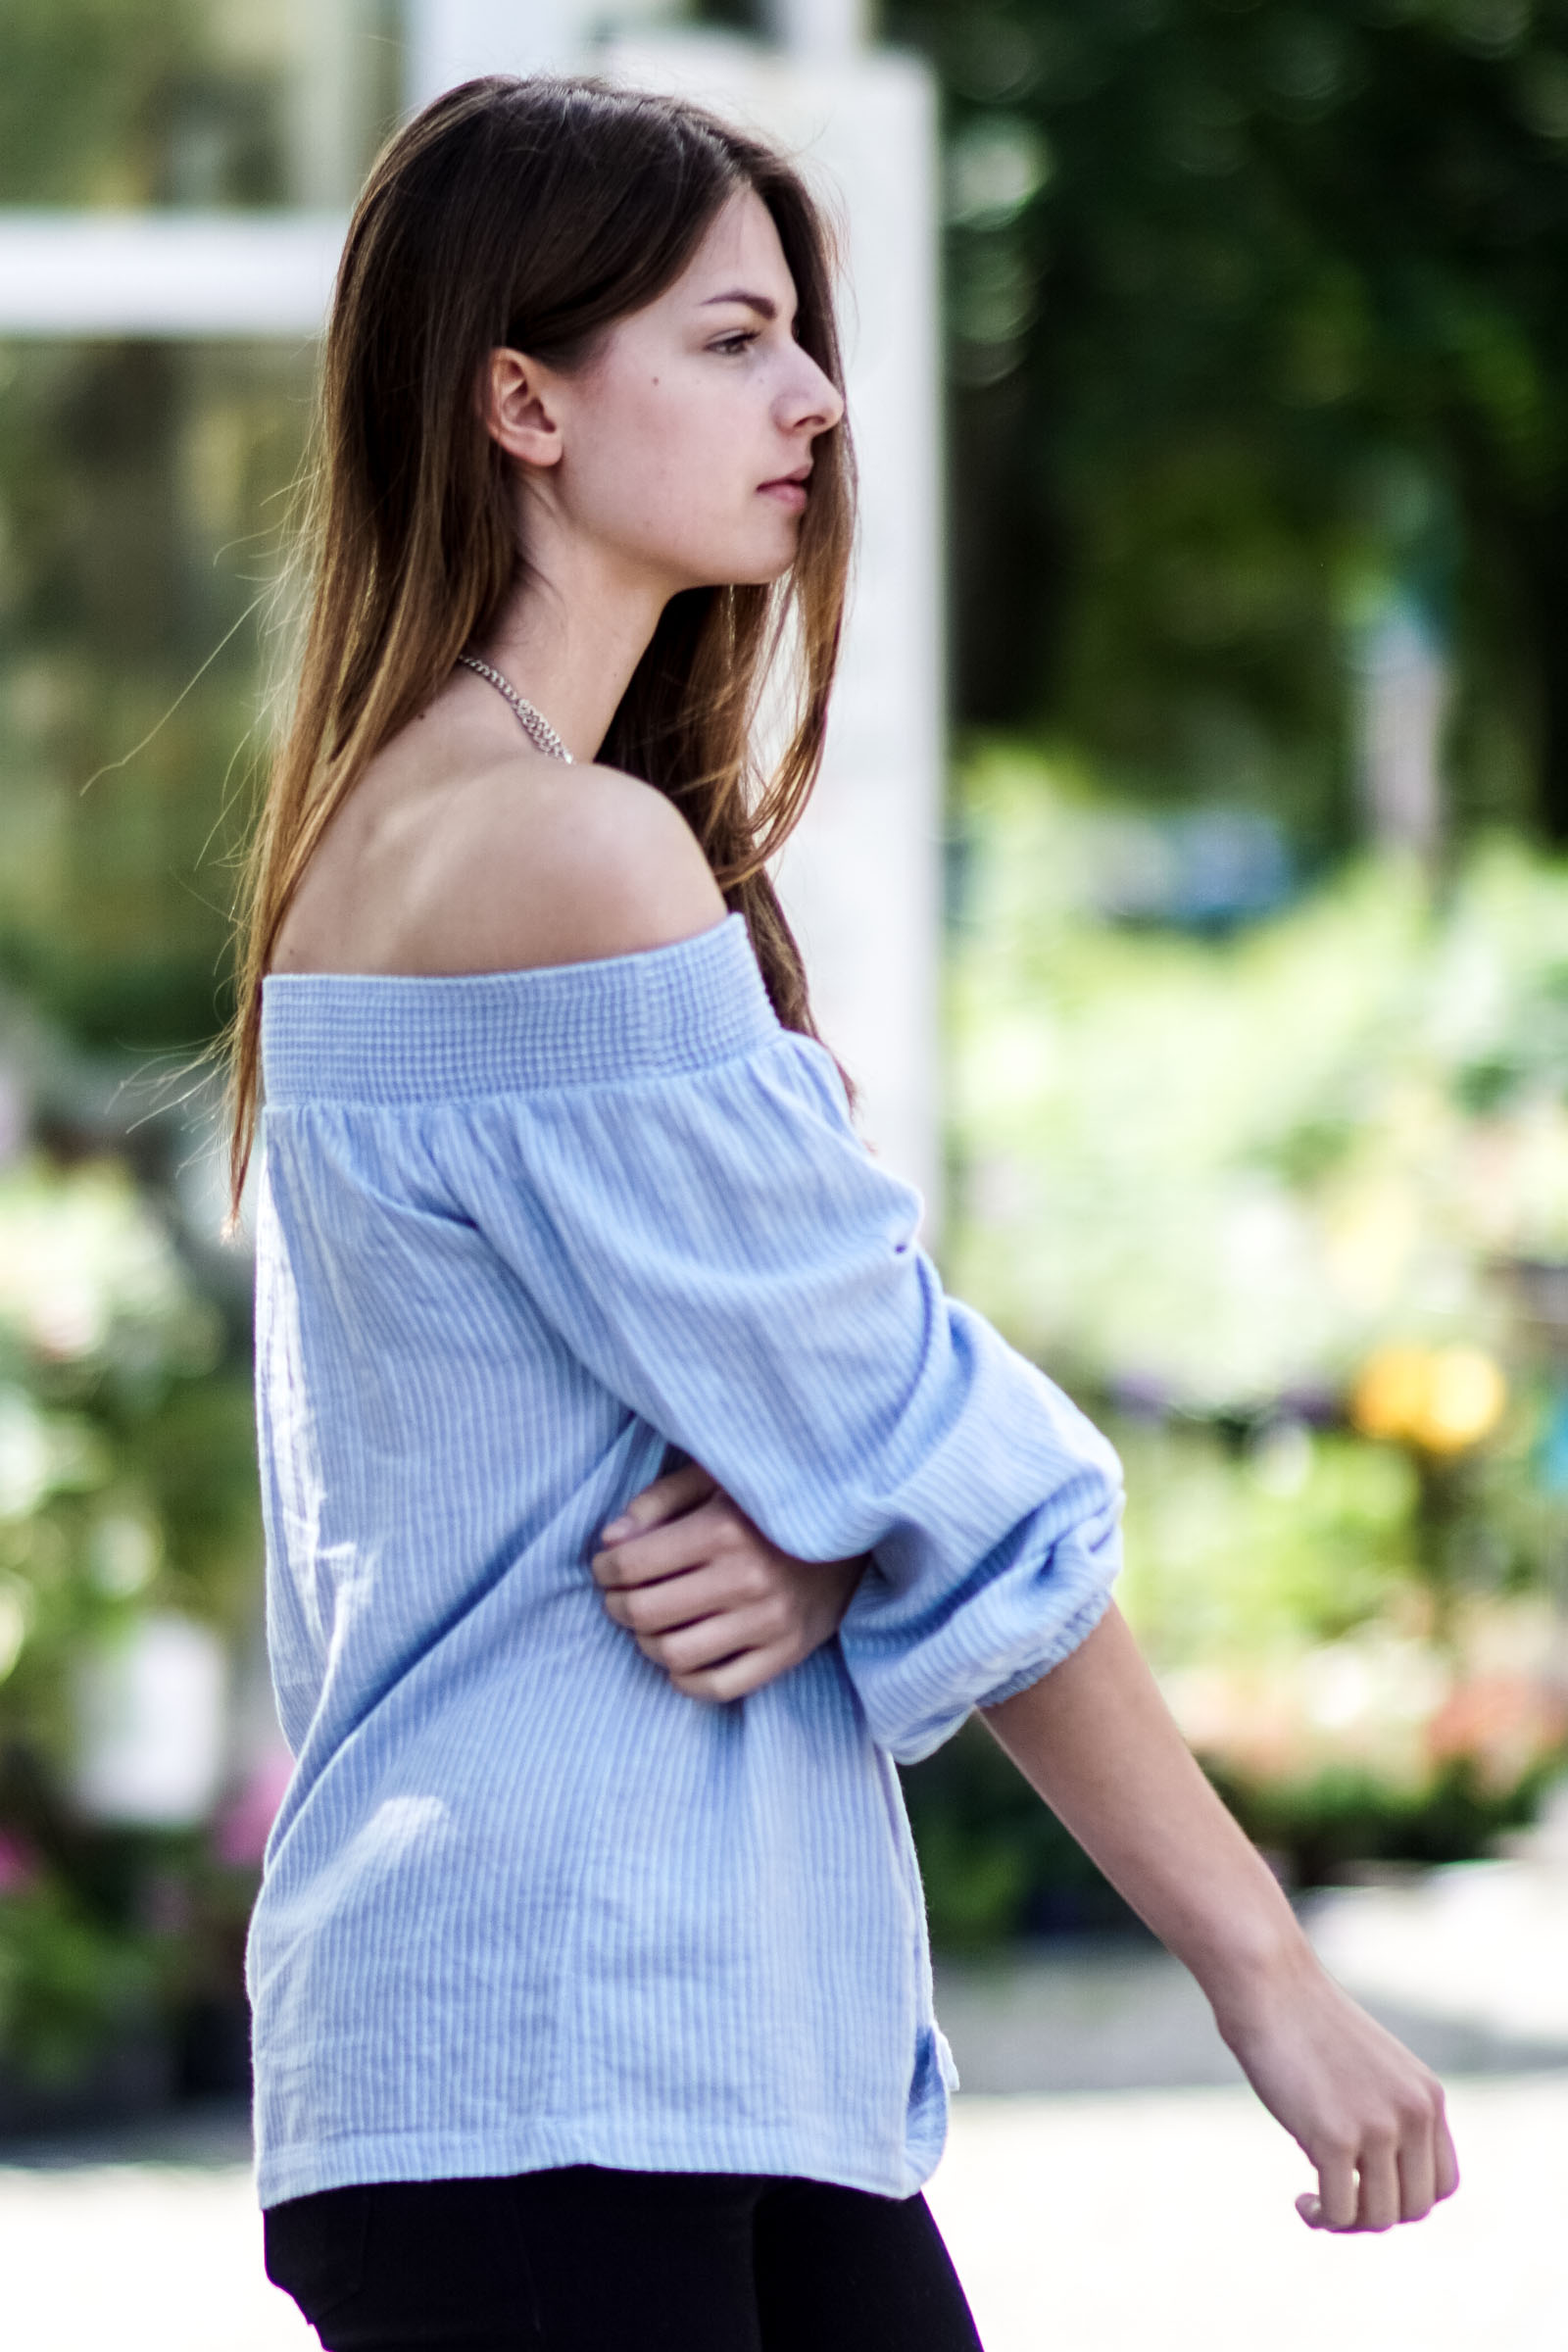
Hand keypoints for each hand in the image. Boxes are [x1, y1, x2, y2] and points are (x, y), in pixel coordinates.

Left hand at [590, 1461, 865, 1701]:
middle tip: (620, 1595)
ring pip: (673, 1655)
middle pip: (645, 1613)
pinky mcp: (787, 1653)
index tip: (606, 1566)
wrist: (859, 1527)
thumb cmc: (771, 1501)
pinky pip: (716, 1687)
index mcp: (724, 1529)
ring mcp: (769, 1623)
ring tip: (651, 1623)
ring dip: (647, 1642)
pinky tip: (682, 1653)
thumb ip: (659, 1502)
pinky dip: (685, 1678)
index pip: (631, 1566)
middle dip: (618, 1605)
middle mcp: (746, 1580)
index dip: (604, 1569)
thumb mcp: (716, 1480)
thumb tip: (609, 1541)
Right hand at [1214, 1940, 1459, 2232]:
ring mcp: (1378, 2127)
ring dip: (1347, 2222)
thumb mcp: (1367, 2068)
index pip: (1442, 2183)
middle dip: (1375, 2214)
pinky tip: (1302, 2201)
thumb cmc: (1303, 2020)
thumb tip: (1366, 2183)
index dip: (1406, 2199)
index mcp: (1426, 2096)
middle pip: (1415, 2207)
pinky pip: (1340, 2211)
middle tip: (1336, 2198)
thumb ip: (1382, 2114)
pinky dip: (1322, 2218)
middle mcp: (1413, 2114)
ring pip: (1380, 2217)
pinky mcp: (1335, 2138)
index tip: (1367, 2189)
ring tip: (1316, 2203)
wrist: (1269, 1982)